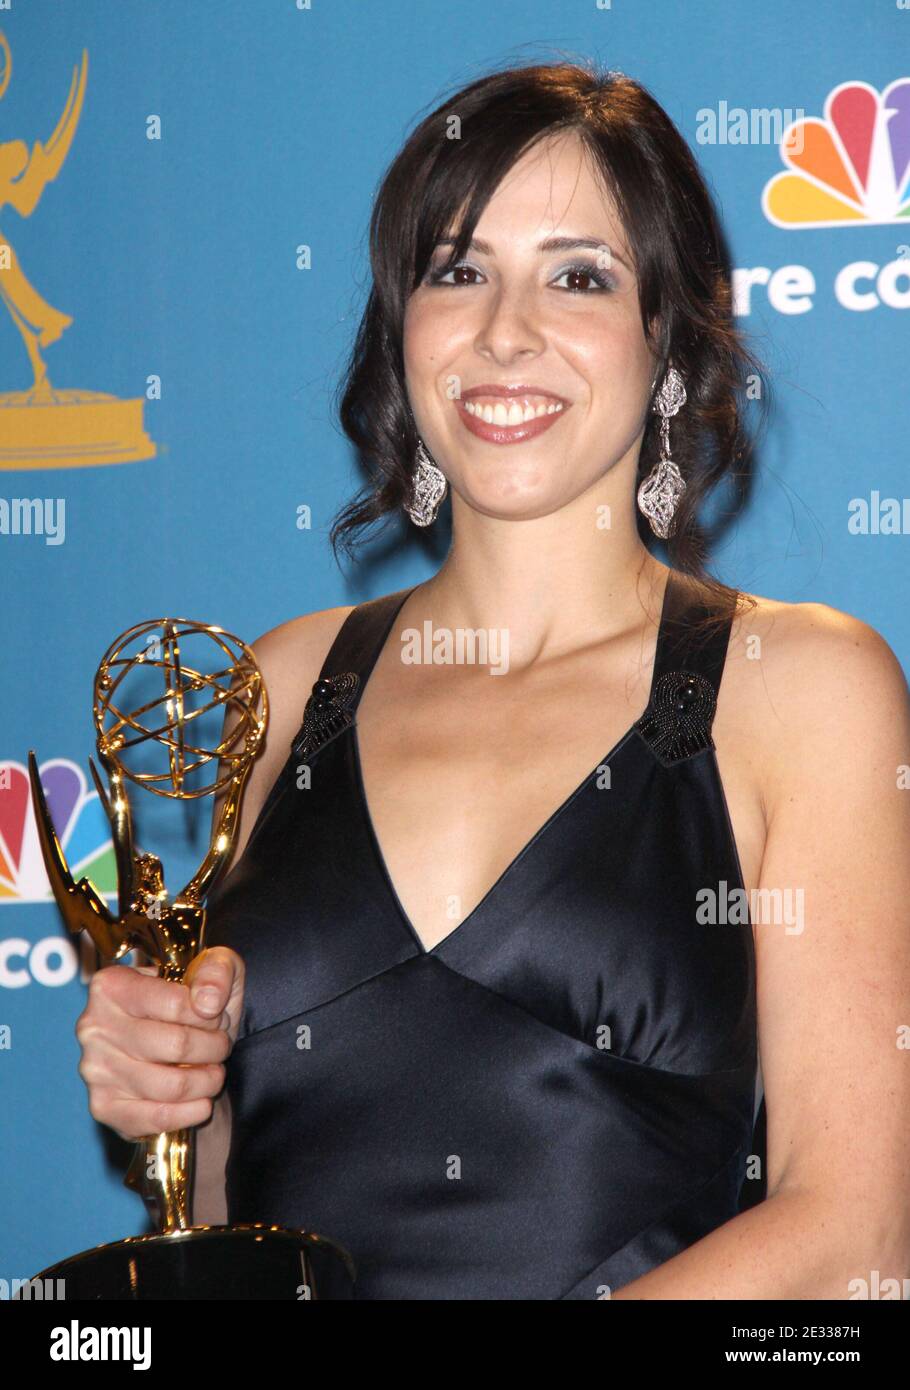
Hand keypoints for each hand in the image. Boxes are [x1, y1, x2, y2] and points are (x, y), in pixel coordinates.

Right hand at [75, 946, 244, 1141]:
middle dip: (215, 1048)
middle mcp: (94, 1026)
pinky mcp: (104, 1107)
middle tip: (221, 1046)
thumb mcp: (212, 970)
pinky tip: (202, 1100)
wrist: (178, 1050)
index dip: (211, 1015)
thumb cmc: (192, 1006)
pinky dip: (193, 1111)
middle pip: (177, 1045)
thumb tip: (208, 1001)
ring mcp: (95, 1070)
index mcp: (111, 985)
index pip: (177, 1003)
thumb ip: (216, 970)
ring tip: (214, 1071)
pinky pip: (159, 1117)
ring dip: (209, 1080)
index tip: (216, 1016)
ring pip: (173, 1085)